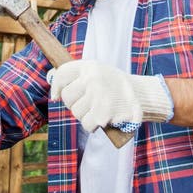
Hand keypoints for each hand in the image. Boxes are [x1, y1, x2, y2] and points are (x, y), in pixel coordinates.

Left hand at [48, 60, 172, 133]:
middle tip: (88, 103)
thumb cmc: (115, 86)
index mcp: (90, 66)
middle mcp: (92, 78)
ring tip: (99, 109)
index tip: (57, 95)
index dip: (56, 86)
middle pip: (67, 97)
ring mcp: (98, 96)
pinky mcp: (103, 113)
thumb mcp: (98, 72)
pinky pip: (86, 124)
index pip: (62, 74)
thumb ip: (77, 75)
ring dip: (85, 115)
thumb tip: (50, 77)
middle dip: (74, 104)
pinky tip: (103, 119)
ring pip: (76, 112)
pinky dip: (92, 125)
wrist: (143, 96)